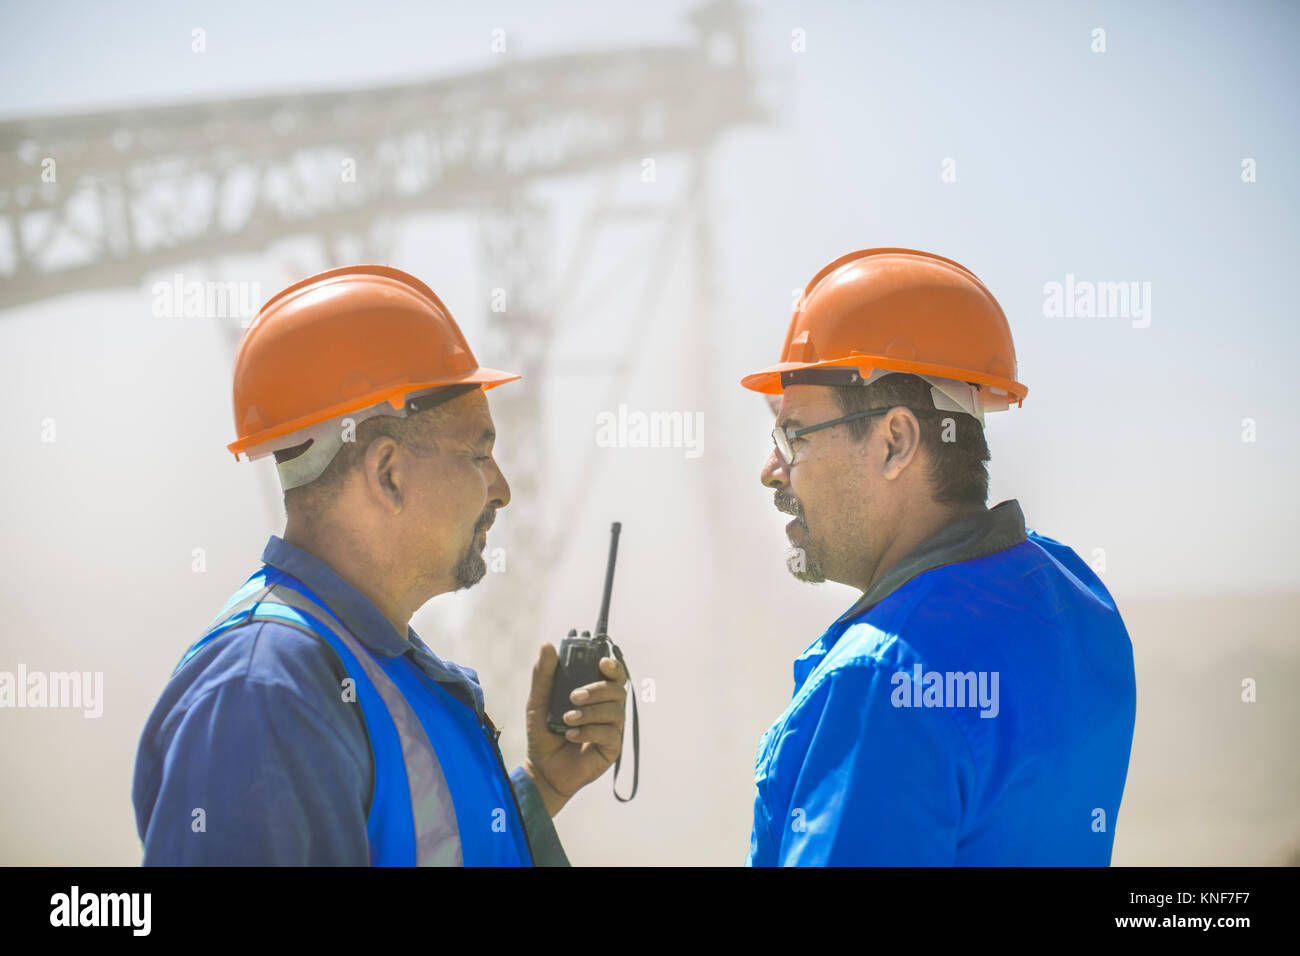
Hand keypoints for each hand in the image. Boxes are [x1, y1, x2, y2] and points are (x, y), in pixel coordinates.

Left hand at [522, 642, 628, 816]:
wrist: (542, 768)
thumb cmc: (543, 732)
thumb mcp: (538, 701)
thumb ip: (544, 674)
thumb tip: (547, 645)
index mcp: (595, 693)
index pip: (613, 673)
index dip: (613, 665)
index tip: (602, 662)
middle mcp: (607, 708)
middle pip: (618, 689)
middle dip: (597, 690)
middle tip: (573, 696)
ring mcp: (612, 728)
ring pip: (615, 711)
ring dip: (590, 712)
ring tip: (567, 719)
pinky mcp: (612, 748)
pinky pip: (609, 734)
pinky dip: (588, 731)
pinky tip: (571, 735)